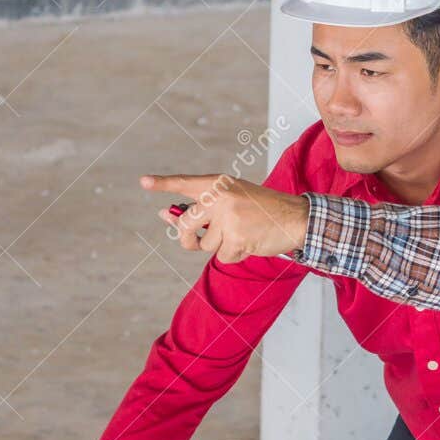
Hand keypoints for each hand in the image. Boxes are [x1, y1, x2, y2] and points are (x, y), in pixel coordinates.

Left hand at [141, 173, 308, 262]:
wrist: (296, 218)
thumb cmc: (262, 210)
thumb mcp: (231, 201)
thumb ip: (200, 208)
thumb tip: (164, 215)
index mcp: (218, 184)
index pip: (185, 183)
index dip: (163, 183)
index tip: (143, 182)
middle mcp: (220, 197)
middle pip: (186, 225)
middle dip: (187, 239)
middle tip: (194, 241)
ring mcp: (228, 218)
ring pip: (205, 245)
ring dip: (219, 247)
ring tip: (241, 235)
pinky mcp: (237, 238)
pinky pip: (223, 257)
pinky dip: (235, 256)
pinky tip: (250, 243)